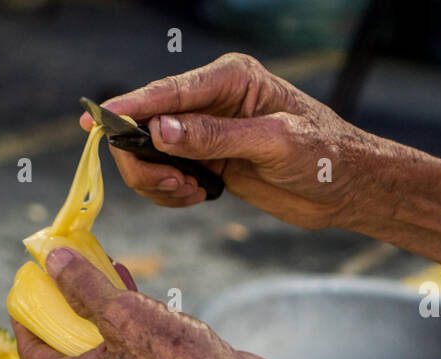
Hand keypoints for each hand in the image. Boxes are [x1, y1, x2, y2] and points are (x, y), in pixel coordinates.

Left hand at [13, 247, 331, 358]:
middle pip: (64, 354)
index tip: (26, 290)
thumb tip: (52, 261)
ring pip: (99, 354)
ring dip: (97, 315)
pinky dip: (125, 329)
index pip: (32, 355)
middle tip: (62, 278)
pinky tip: (136, 293)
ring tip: (102, 272)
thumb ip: (84, 288)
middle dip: (64, 312)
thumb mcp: (124, 314)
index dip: (25, 320)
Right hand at [82, 53, 384, 229]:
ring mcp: (203, 131)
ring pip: (147, 154)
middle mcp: (210, 100)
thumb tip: (161, 131)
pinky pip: (162, 176)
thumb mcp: (273, 143)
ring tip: (190, 193)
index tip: (96, 122)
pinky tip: (196, 197)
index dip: (128, 108)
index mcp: (230, 79)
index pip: (167, 92)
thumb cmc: (323, 156)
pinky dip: (168, 193)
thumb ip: (215, 137)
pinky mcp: (202, 160)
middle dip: (145, 160)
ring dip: (156, 181)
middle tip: (172, 186)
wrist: (344, 188)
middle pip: (145, 126)